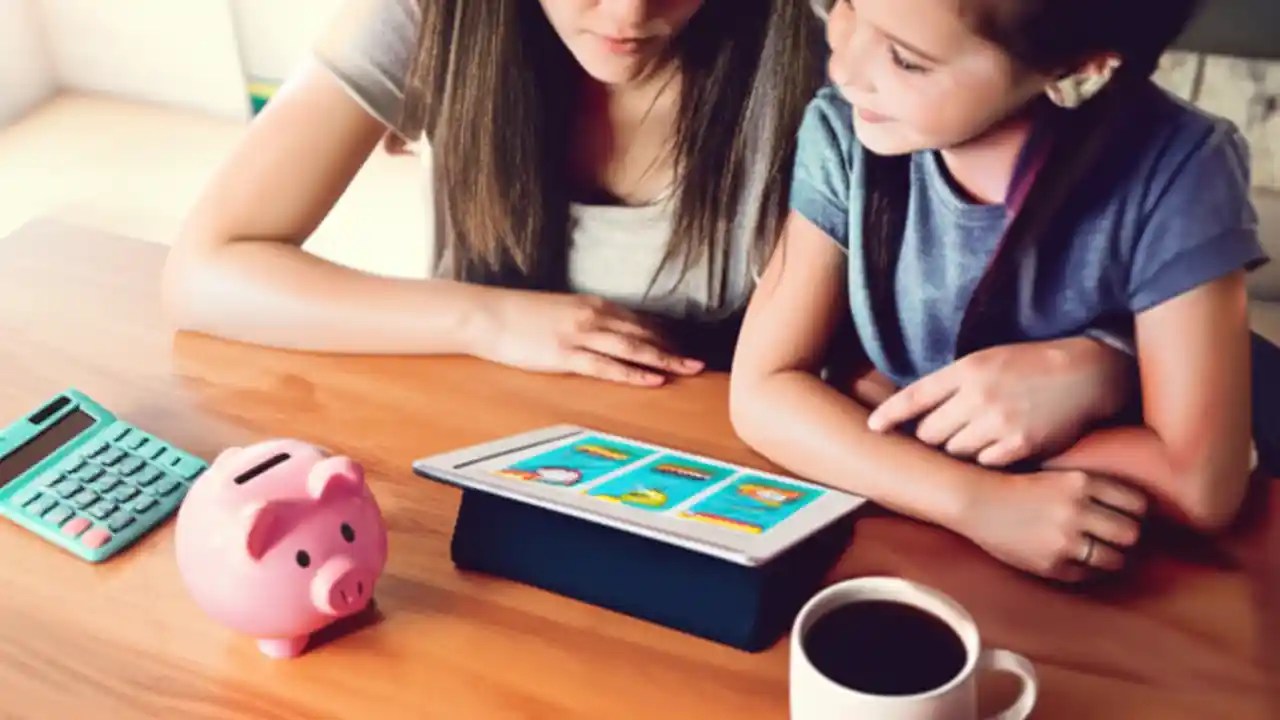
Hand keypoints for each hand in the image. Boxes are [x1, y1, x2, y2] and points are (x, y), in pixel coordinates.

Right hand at [468, 290, 703, 385]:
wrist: (487, 314)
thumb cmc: (518, 315)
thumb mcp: (560, 311)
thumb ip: (585, 320)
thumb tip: (605, 334)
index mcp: (593, 304)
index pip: (639, 321)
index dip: (665, 335)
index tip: (685, 347)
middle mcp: (594, 316)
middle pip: (644, 334)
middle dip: (674, 348)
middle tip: (702, 362)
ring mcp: (581, 335)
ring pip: (633, 349)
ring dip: (665, 360)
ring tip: (690, 371)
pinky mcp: (567, 355)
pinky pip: (607, 366)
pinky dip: (634, 373)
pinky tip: (654, 379)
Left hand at [866, 337, 1132, 466]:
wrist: (1084, 374)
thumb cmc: (1028, 366)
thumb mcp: (984, 360)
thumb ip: (950, 383)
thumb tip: (914, 410)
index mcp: (965, 370)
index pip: (913, 396)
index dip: (887, 414)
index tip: (871, 428)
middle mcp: (977, 396)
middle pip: (929, 434)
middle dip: (932, 437)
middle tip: (945, 434)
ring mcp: (998, 422)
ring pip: (953, 452)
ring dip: (957, 451)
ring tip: (974, 439)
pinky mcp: (1019, 445)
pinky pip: (983, 464)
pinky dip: (985, 460)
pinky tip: (997, 447)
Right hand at [961, 470, 1148, 581]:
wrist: (977, 502)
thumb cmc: (1019, 486)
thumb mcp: (1061, 476)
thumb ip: (1095, 489)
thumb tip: (1137, 511)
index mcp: (1081, 483)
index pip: (1137, 504)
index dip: (1137, 513)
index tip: (1129, 516)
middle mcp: (1076, 511)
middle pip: (1131, 533)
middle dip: (1127, 537)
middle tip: (1117, 537)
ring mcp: (1064, 540)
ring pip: (1114, 559)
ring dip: (1112, 557)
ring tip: (1101, 553)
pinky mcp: (1051, 563)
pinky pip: (1087, 574)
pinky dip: (1088, 569)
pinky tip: (1078, 560)